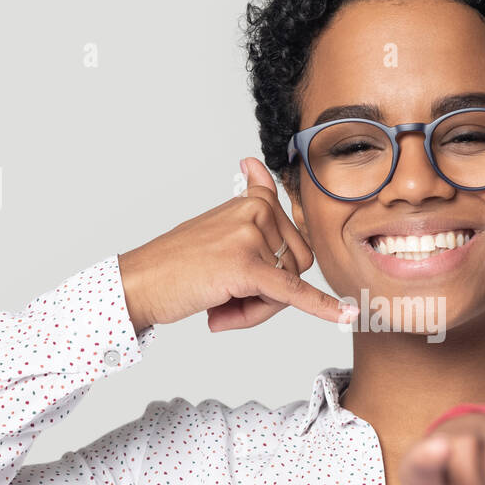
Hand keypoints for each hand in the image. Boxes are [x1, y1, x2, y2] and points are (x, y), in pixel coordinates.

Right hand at [117, 156, 353, 331]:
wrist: (138, 284)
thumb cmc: (177, 267)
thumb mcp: (217, 231)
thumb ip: (249, 215)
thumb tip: (256, 169)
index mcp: (251, 201)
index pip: (292, 241)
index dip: (276, 270)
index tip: (254, 271)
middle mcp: (254, 211)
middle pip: (294, 266)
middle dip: (267, 293)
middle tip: (225, 299)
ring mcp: (250, 236)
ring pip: (286, 287)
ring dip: (257, 309)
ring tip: (219, 306)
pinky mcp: (245, 266)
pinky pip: (291, 294)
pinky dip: (321, 308)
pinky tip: (346, 315)